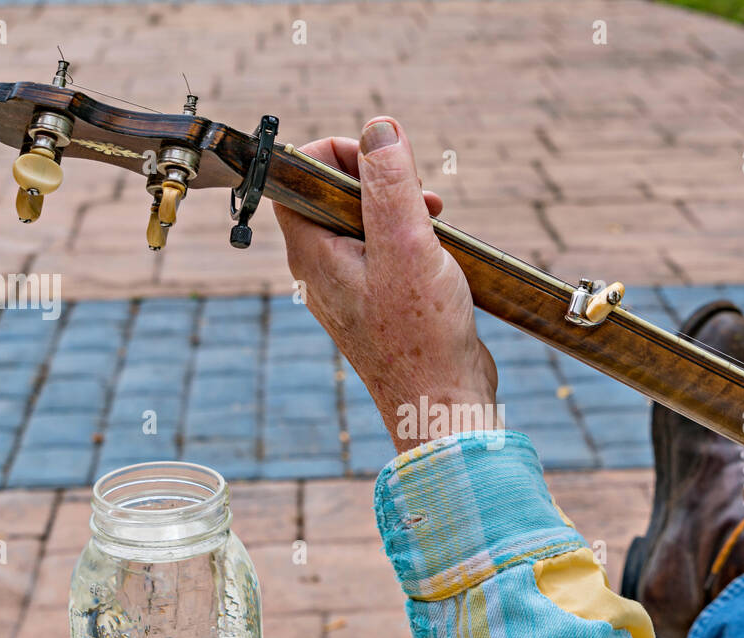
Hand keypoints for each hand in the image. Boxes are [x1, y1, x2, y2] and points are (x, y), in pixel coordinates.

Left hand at [273, 116, 498, 449]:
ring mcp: (350, 286)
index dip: (342, 153)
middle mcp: (322, 267)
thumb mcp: (407, 245)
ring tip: (436, 221)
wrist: (441, 402)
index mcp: (313, 252)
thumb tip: (379, 129)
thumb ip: (390, 184)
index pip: (301, 175)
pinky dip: (411, 239)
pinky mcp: (378, 301)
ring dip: (401, 209)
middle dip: (381, 180)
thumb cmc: (421, 336)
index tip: (386, 165)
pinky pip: (384, 251)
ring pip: (365, 222)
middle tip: (420, 197)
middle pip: (336, 194)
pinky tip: (439, 252)